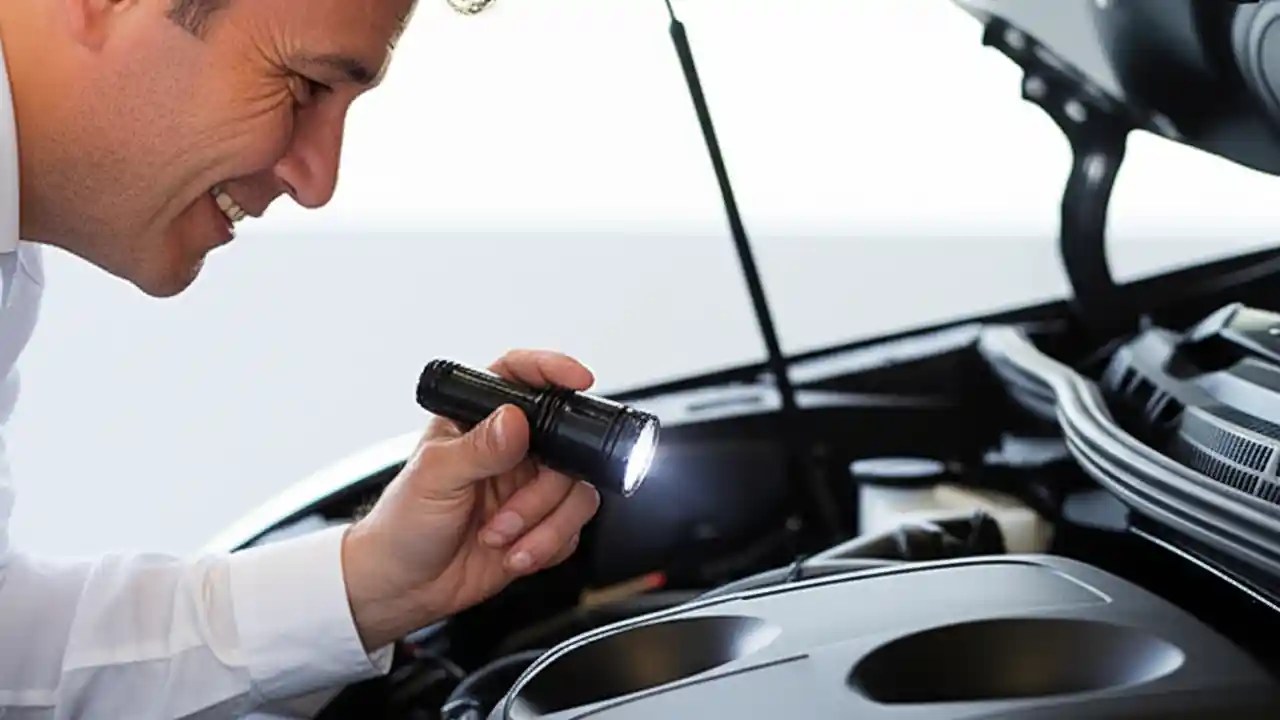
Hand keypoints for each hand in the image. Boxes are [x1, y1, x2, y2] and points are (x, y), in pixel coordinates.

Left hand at [340, 350, 601, 650]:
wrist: (403, 587)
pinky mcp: (542, 525)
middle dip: (542, 490)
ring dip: (542, 524)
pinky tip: (512, 554)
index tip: (578, 381)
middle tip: (507, 513)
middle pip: (566, 445)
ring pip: (575, 491)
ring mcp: (528, 488)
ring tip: (501, 537)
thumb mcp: (434, 478)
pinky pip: (573, 529)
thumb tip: (514, 420)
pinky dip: (546, 545)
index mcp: (479, 421)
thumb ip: (478, 449)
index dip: (553, 370)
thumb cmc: (401, 523)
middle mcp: (511, 450)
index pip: (521, 377)